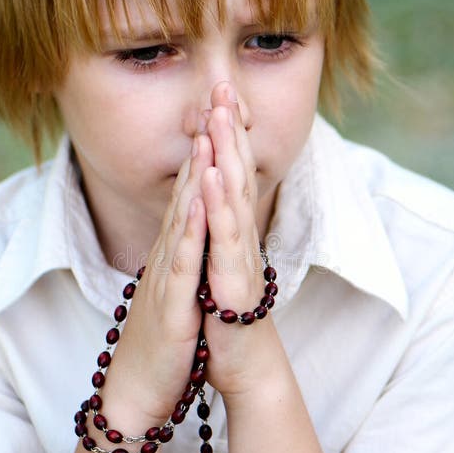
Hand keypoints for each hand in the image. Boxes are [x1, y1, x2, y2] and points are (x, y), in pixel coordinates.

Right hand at [103, 131, 212, 425]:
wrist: (139, 391)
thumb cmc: (164, 342)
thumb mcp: (179, 290)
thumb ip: (186, 259)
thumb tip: (197, 233)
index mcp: (175, 255)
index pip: (191, 197)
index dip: (206, 156)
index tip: (221, 117)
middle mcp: (167, 258)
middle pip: (186, 195)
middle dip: (203, 150)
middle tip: (212, 104)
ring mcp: (166, 280)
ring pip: (181, 221)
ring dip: (194, 179)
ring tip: (207, 136)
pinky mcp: (169, 306)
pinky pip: (181, 264)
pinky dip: (189, 232)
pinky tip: (197, 204)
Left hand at [200, 82, 280, 401]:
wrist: (243, 366)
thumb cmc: (226, 319)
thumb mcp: (216, 267)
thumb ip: (217, 235)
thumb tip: (210, 207)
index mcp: (234, 234)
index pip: (231, 176)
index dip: (225, 137)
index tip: (217, 99)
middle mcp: (242, 239)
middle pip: (238, 175)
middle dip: (229, 130)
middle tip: (224, 87)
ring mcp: (241, 257)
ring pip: (235, 197)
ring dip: (227, 154)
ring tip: (219, 116)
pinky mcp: (234, 281)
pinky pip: (227, 237)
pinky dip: (219, 203)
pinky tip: (213, 174)